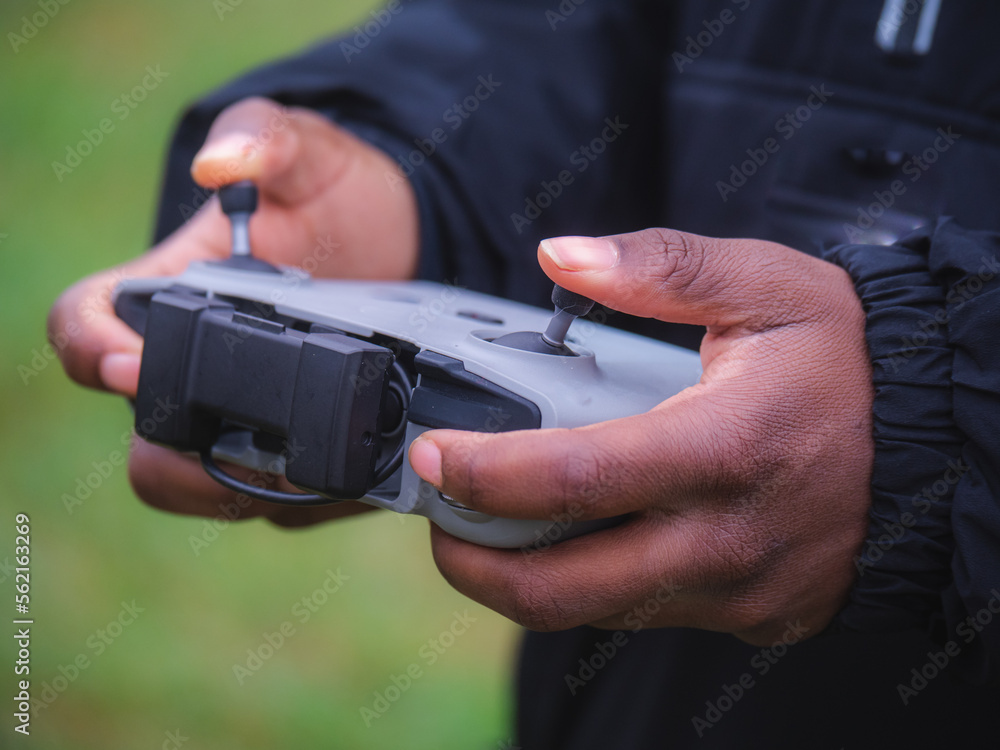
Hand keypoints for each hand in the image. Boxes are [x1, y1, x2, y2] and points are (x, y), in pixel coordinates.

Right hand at [49, 97, 418, 525]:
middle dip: (179, 462)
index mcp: (166, 296)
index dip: (87, 350)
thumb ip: (267, 139)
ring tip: (315, 472)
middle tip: (250, 451)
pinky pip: (287, 505)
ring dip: (252, 493)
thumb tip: (220, 163)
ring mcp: (242, 421)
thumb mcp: (307, 152)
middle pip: (143, 448)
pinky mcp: (298, 455)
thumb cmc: (334, 193)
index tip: (129, 364)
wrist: (404, 241)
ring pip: (210, 492)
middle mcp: (193, 370)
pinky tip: (361, 480)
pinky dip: (317, 501)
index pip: (83, 328)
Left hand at [409, 229, 873, 644]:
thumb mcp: (763, 285)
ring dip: (527, 577)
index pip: (575, 481)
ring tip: (498, 521)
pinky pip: (645, 614)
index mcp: (725, 447)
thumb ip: (659, 267)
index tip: (433, 455)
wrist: (931, 439)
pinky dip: (594, 582)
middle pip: (563, 589)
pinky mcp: (749, 615)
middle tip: (441, 518)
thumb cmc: (844, 358)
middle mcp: (727, 539)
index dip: (484, 474)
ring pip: (597, 612)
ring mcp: (738, 590)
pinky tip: (583, 534)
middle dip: (476, 566)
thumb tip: (562, 256)